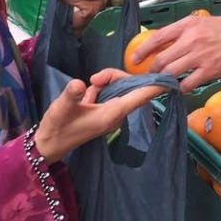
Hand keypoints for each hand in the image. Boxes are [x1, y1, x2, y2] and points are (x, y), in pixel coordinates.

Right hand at [32, 67, 163, 162]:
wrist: (49, 144)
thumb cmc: (57, 127)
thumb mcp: (61, 108)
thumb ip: (72, 94)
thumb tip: (80, 83)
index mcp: (112, 113)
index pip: (140, 97)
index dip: (155, 88)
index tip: (172, 80)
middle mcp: (116, 113)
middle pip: (128, 86)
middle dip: (114, 76)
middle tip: (93, 79)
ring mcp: (111, 113)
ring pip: (119, 88)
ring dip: (106, 82)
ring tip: (88, 88)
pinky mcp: (104, 112)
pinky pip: (110, 93)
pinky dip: (100, 88)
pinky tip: (86, 94)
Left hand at [135, 15, 220, 91]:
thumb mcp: (204, 23)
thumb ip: (186, 32)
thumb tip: (166, 44)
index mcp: (188, 25)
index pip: (157, 37)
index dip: (142, 50)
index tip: (133, 59)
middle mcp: (191, 39)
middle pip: (161, 59)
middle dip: (152, 70)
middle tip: (149, 76)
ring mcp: (199, 56)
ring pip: (171, 73)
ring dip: (164, 81)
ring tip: (162, 84)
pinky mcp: (209, 71)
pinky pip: (187, 84)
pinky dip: (182, 88)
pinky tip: (182, 88)